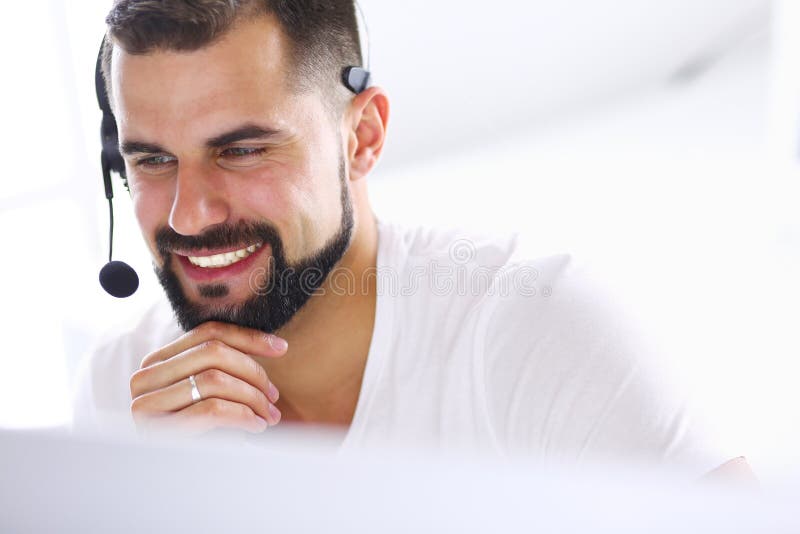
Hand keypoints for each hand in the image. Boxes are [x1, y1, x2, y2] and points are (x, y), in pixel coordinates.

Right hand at [129, 321, 287, 435]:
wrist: (177, 484)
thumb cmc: (202, 434)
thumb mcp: (211, 394)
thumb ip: (225, 366)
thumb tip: (275, 345)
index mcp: (157, 362)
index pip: (208, 333)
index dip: (249, 338)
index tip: (282, 348)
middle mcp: (145, 378)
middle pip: (213, 352)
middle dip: (253, 372)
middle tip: (274, 396)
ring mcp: (146, 404)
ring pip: (215, 379)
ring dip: (252, 397)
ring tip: (269, 414)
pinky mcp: (158, 430)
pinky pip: (213, 410)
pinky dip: (243, 415)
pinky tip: (256, 425)